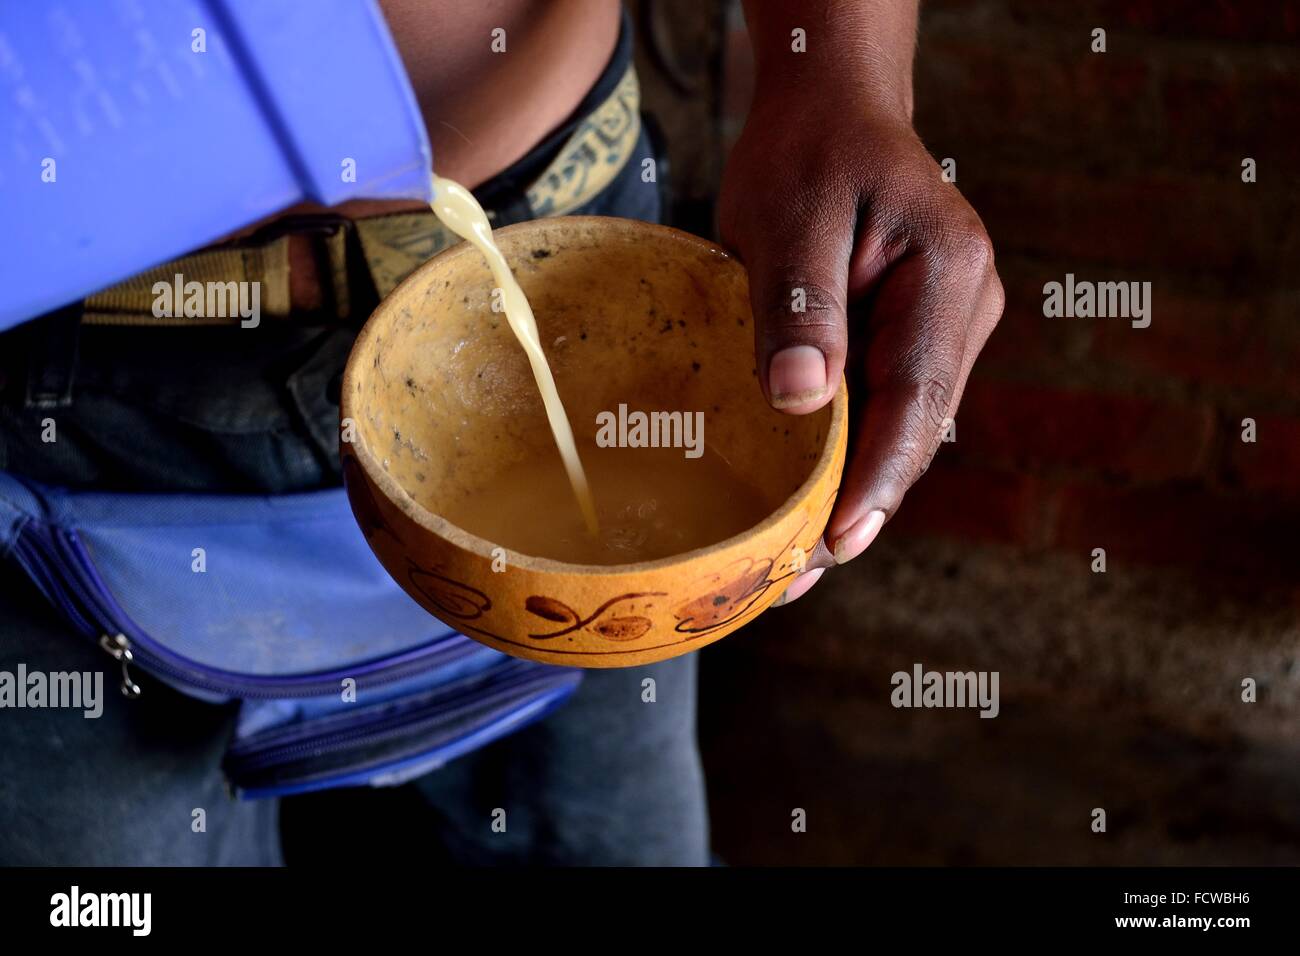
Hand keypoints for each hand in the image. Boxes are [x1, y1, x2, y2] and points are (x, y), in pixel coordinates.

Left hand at [718, 88, 1003, 604]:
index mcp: (947, 274)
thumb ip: (799, 308)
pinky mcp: (912, 340)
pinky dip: (846, 458)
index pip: (916, 396)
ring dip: (851, 493)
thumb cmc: (808, 153)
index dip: (879, 477)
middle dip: (860, 506)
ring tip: (792, 565)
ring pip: (901, 429)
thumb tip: (801, 403)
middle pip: (914, 428)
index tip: (837, 541)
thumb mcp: (791, 217)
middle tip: (796, 578)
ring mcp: (945, 328)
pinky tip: (803, 505)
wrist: (831, 111)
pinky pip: (884, 410)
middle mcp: (963, 309)